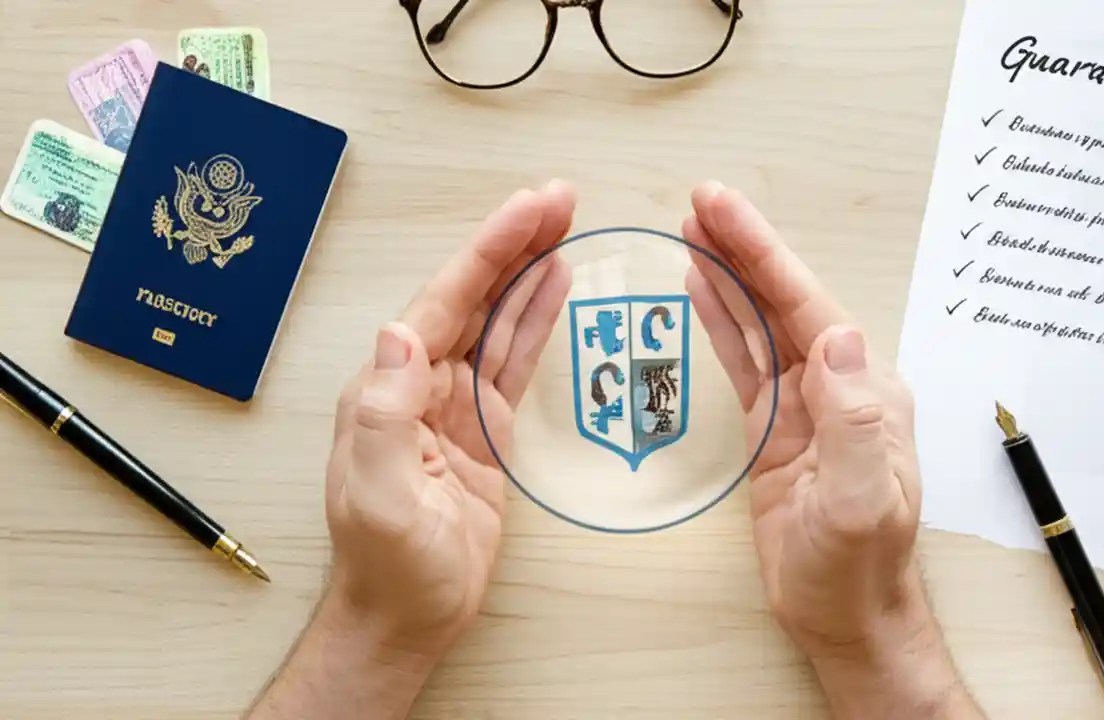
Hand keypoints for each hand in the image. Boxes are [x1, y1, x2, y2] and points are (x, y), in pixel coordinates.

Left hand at [247, 183, 574, 719]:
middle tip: (558, 198)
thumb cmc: (389, 564)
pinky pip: (512, 359)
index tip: (527, 210)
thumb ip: (383, 413)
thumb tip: (399, 333)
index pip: (444, 301)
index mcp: (388, 386)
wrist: (409, 615)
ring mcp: (453, 401)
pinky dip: (535, 319)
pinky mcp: (484, 426)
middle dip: (513, 243)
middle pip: (473, 295)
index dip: (488, 252)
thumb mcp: (377, 494)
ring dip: (528, 270)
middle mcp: (418, 382)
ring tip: (564, 224)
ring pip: (496, 318)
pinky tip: (555, 285)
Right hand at [683, 182, 982, 718]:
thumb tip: (836, 337)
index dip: (762, 254)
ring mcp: (808, 405)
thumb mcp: (859, 499)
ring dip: (729, 275)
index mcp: (865, 392)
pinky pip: (748, 360)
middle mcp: (840, 386)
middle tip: (699, 201)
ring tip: (693, 229)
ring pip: (763, 323)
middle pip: (784, 300)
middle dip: (743, 247)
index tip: (723, 210)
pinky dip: (724, 321)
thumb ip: (853, 420)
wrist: (845, 617)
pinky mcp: (779, 427)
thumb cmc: (855, 569)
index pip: (808, 305)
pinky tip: (702, 291)